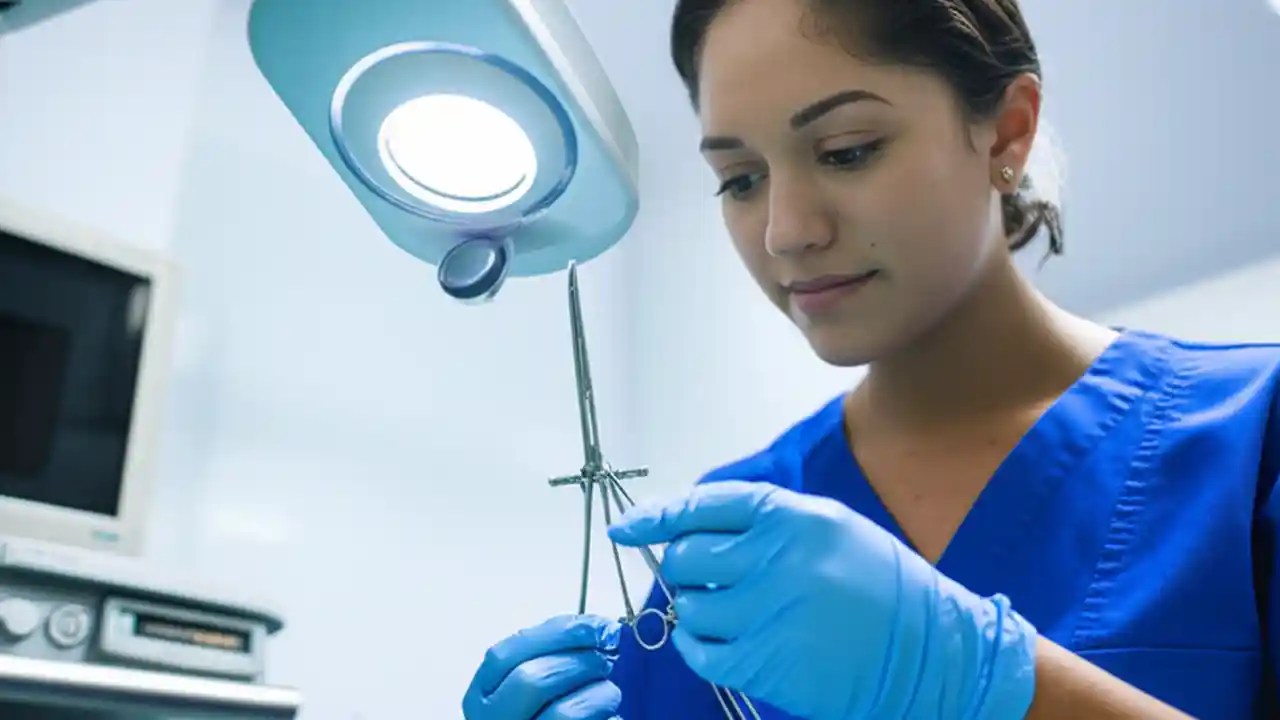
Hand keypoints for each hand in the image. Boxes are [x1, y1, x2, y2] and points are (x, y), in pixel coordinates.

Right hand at [462, 614, 622, 719]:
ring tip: (608, 694)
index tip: (596, 626)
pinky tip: (607, 716)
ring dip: (601, 694)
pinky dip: (609, 719)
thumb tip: (597, 627)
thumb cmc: (542, 713)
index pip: (505, 655)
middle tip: (606, 659)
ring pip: (566, 713)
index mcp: (481, 698)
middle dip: (580, 661)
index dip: (558, 634)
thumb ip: (549, 652)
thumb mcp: (528, 682)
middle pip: (532, 680)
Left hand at [607, 480, 1037, 719]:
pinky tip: (718, 640)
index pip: (703, 505)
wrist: (934, 655)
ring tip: (730, 612)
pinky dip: (697, 645)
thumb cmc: (885, 590)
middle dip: (685, 566)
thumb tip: (700, 528)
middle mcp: (776, 560)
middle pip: (687, 555)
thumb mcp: (834, 530)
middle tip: (705, 577)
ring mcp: (768, 614)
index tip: (629, 528)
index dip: (658, 516)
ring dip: (696, 608)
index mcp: (794, 519)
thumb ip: (769, 523)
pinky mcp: (766, 663)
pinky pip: (699, 650)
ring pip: (689, 604)